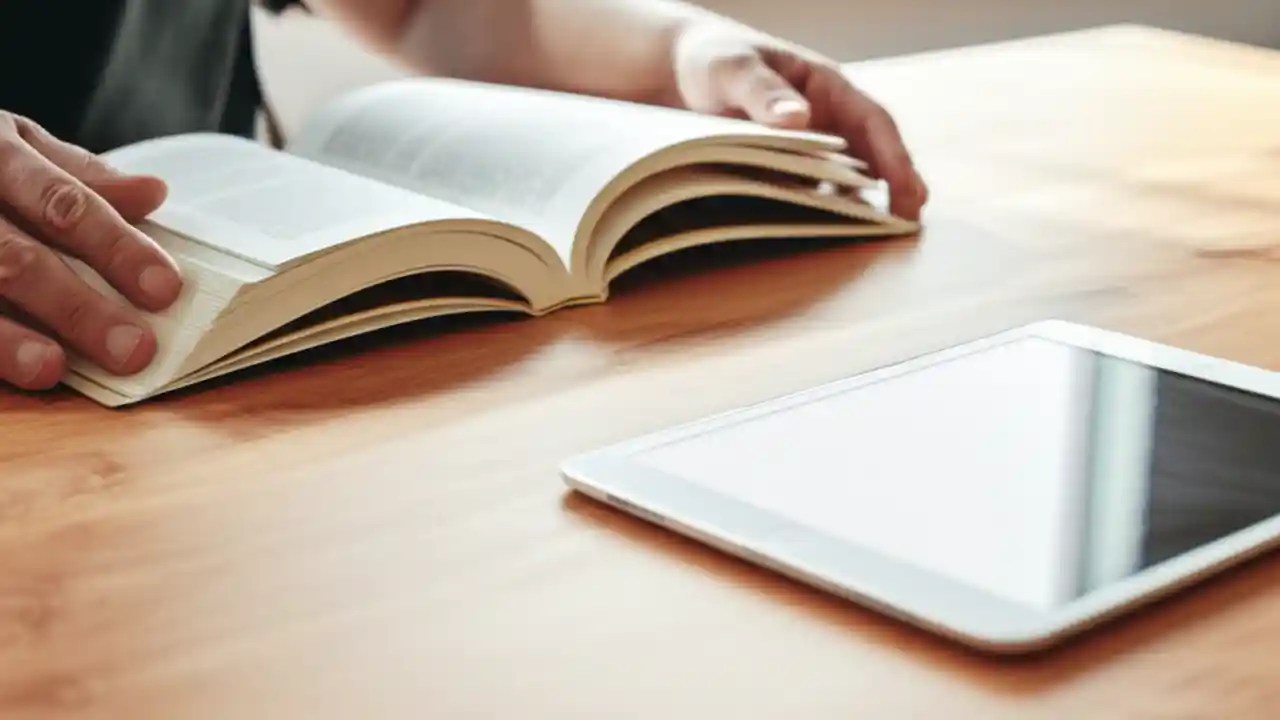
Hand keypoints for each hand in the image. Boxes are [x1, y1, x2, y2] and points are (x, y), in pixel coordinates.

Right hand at [0, 112, 181, 390]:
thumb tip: (154, 192)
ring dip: (7, 337)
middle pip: (17, 260)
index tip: (165, 289)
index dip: (116, 248)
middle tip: (133, 349)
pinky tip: (9, 376)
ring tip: (51, 369)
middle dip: (77, 307)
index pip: (65, 204)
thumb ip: (82, 176)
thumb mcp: (17, 145)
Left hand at [671, 21, 927, 220]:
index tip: (909, 191)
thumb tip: (799, 117)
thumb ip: (761, 91)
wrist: (673, 72)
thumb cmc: (710, 58)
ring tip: (871, 238)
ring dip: (858, 205)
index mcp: (825, 87)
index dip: (895, 158)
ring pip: (843, 177)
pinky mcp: (782, 167)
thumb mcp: (731, 69)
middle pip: (870, 155)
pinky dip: (817, 211)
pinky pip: (807, 191)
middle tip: (907, 225)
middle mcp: (824, 117)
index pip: (873, 122)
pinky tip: (820, 236)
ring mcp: (805, 145)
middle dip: (893, 188)